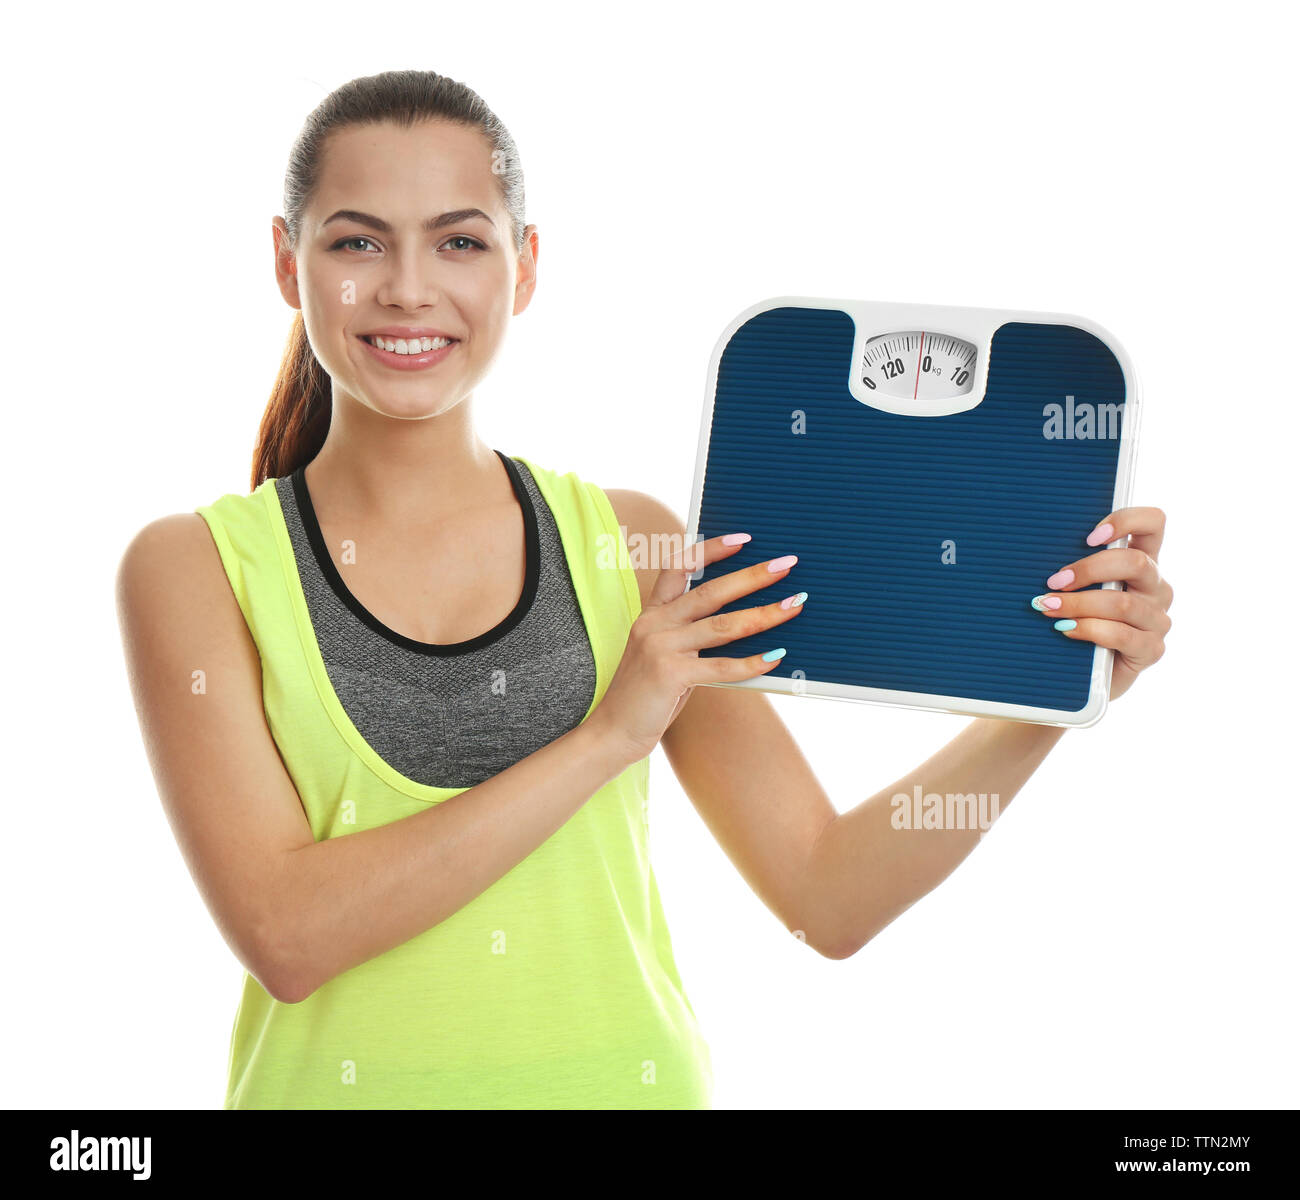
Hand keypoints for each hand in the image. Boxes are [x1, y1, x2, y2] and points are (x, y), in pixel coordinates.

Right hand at [588, 534, 806, 761]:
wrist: (613, 731)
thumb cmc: (646, 695)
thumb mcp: (664, 656)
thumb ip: (692, 638)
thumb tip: (741, 625)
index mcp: (652, 614)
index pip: (679, 568)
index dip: (710, 550)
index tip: (743, 539)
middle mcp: (654, 624)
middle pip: (711, 591)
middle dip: (752, 576)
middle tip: (786, 564)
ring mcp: (660, 647)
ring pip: (723, 626)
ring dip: (763, 614)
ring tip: (793, 605)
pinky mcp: (669, 674)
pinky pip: (721, 666)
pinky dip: (751, 662)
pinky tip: (775, 656)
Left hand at [1030, 506, 1172, 701]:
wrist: (1087, 677)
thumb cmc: (1076, 621)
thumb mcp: (1077, 589)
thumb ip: (1074, 570)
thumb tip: (1033, 552)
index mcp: (1142, 561)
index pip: (1153, 523)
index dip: (1126, 520)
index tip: (1089, 536)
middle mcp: (1156, 587)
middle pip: (1135, 562)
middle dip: (1088, 569)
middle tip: (1053, 582)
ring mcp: (1158, 619)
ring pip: (1123, 602)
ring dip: (1079, 604)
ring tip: (1048, 608)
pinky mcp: (1152, 649)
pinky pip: (1121, 635)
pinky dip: (1089, 630)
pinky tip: (1066, 631)